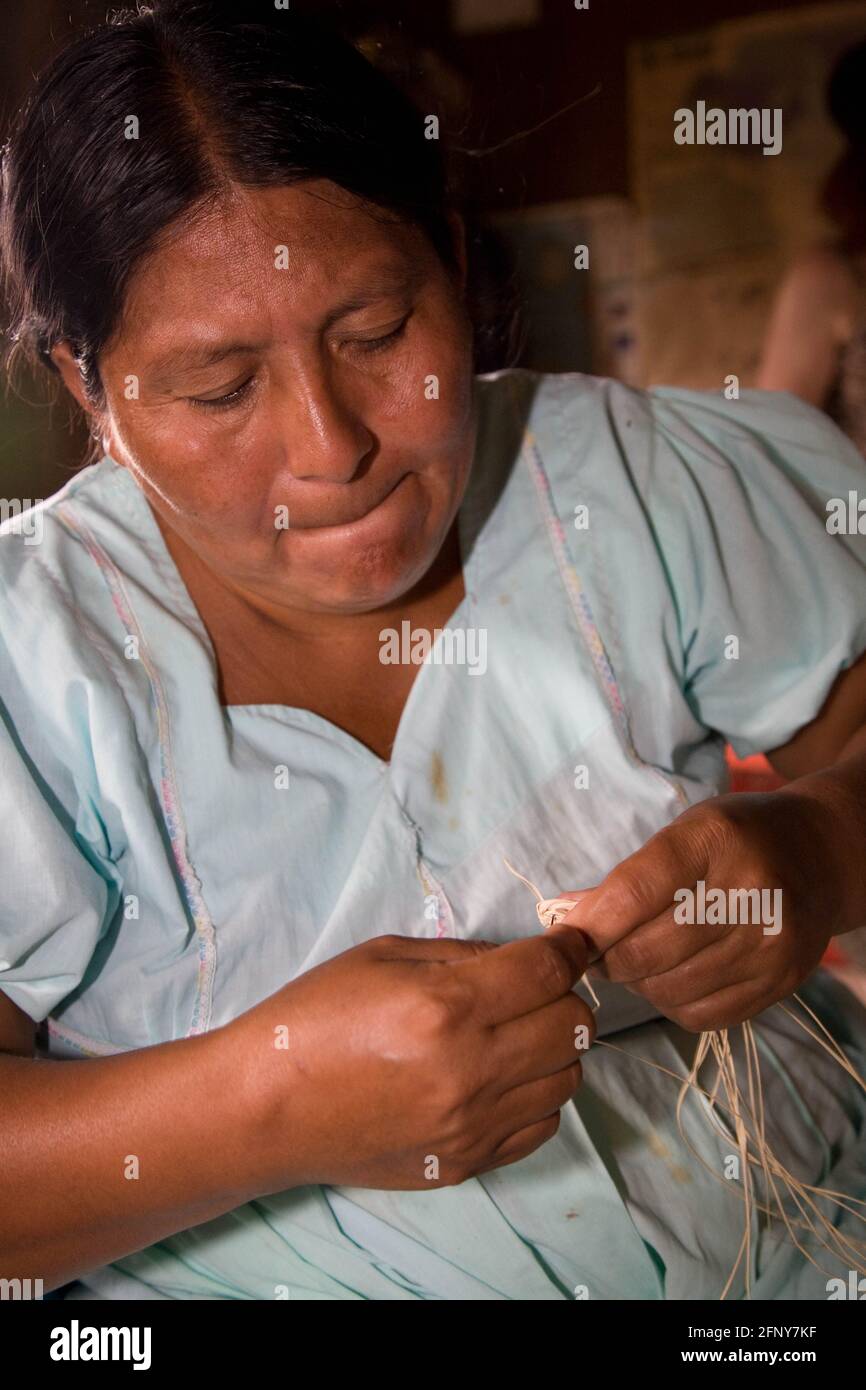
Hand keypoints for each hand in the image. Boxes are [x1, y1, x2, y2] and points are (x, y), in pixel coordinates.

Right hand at [227, 928, 594, 1191]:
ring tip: (513, 1034)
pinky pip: (544, 1124)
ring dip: (553, 1047)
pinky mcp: (469, 1162)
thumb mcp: (382, 957)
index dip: (570, 947)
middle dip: (562, 995)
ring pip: (568, 1077)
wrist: (266, 1108)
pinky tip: (500, 1077)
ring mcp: (473, 1124)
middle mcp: (471, 1069)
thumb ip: (462, 956)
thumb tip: (519, 960)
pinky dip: (536, 1094)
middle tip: (531, 988)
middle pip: (574, 1024)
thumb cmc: (314, 1019)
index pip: (548, 970)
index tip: (570, 941)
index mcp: (446, 1006)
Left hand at [557, 790, 839, 1031]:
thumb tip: (565, 919)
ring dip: (639, 983)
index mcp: (714, 840)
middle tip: (601, 952)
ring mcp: (769, 942)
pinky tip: (673, 978)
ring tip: (639, 961)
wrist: (820, 855)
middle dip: (610, 957)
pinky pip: (701, 1014)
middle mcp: (749, 891)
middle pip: (648, 948)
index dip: (592, 924)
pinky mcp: (780, 981)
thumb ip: (627, 878)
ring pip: (670, 988)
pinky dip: (672, 1003)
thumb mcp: (684, 833)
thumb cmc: (736, 839)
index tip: (567, 938)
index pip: (635, 892)